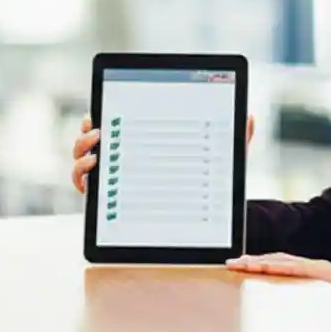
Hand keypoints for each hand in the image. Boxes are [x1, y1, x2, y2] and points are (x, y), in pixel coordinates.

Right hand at [71, 113, 254, 193]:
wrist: (205, 218)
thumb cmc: (209, 181)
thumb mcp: (221, 158)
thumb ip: (235, 137)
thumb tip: (250, 116)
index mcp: (142, 141)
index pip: (115, 124)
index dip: (99, 117)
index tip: (98, 113)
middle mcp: (122, 159)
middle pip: (92, 141)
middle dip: (86, 134)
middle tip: (97, 131)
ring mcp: (113, 179)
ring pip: (83, 162)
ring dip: (81, 156)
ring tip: (95, 154)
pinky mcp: (109, 200)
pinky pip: (86, 190)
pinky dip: (81, 180)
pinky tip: (93, 179)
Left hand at [226, 253, 330, 307]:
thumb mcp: (324, 306)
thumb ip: (307, 306)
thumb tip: (286, 321)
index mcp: (311, 275)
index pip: (279, 267)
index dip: (258, 265)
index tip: (238, 268)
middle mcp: (313, 268)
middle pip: (276, 261)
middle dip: (252, 261)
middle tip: (229, 263)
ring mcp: (319, 269)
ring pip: (283, 261)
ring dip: (260, 261)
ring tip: (240, 263)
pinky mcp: (324, 272)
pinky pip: (298, 267)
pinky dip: (280, 265)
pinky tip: (264, 265)